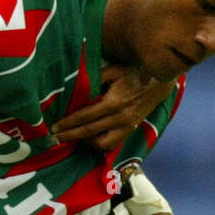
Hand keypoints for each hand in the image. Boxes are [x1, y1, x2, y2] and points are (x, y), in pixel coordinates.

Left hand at [53, 63, 175, 150]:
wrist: (159, 81)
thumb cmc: (134, 72)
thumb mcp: (113, 70)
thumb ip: (93, 79)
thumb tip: (74, 89)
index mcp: (114, 103)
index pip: (85, 116)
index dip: (68, 123)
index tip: (55, 127)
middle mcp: (121, 118)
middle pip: (89, 132)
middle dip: (70, 136)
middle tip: (55, 138)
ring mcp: (127, 126)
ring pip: (102, 143)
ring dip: (85, 142)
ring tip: (73, 137)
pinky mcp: (131, 130)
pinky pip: (113, 144)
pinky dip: (100, 144)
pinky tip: (90, 139)